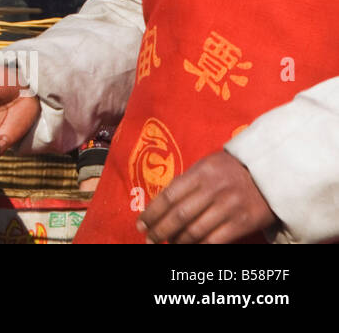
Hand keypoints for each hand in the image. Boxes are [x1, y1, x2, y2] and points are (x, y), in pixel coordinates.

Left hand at [138, 150, 277, 243]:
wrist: (272, 172)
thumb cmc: (232, 169)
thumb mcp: (206, 166)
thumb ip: (186, 183)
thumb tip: (161, 205)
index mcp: (200, 173)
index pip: (168, 196)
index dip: (151, 213)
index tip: (141, 224)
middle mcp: (213, 190)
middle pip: (179, 216)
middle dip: (160, 231)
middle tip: (149, 239)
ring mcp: (229, 207)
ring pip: (195, 231)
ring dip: (178, 241)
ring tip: (168, 243)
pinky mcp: (243, 223)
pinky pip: (215, 240)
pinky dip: (199, 247)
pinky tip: (189, 247)